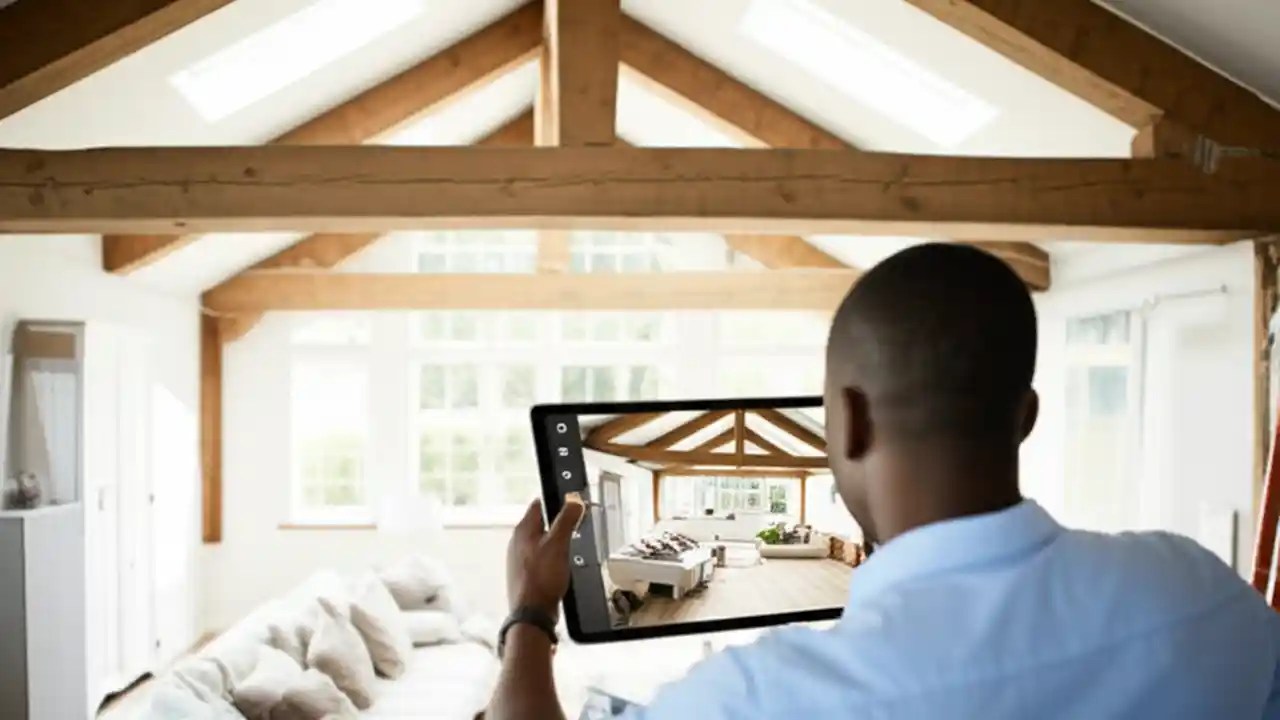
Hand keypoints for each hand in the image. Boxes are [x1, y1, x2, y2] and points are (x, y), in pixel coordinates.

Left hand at [507, 498, 584, 617]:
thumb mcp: (559, 544)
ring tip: (569, 548)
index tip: (571, 503)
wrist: (532, 613)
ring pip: (540, 542)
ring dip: (555, 542)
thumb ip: (566, 520)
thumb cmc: (543, 577)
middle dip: (557, 523)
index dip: (555, 501)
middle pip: (539, 523)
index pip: (538, 504)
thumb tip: (574, 501)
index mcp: (523, 530)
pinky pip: (539, 558)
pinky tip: (560, 567)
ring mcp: (518, 559)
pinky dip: (551, 558)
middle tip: (575, 526)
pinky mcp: (524, 574)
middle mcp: (516, 542)